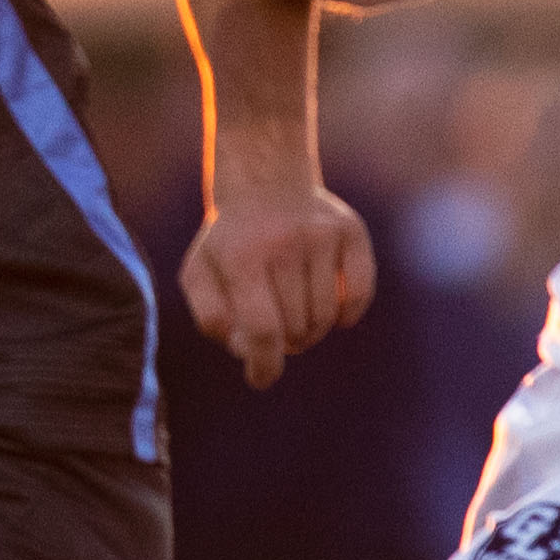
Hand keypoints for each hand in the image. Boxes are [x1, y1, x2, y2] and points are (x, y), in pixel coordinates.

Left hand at [181, 180, 375, 389]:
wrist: (265, 181)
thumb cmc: (230, 242)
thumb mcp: (200, 272)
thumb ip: (211, 315)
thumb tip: (243, 346)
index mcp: (243, 257)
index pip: (263, 330)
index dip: (264, 365)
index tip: (261, 378)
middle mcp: (285, 243)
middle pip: (296, 328)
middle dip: (284, 341)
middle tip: (275, 328)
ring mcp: (322, 235)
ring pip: (326, 318)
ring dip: (312, 329)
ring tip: (295, 313)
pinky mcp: (351, 231)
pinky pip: (360, 296)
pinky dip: (347, 314)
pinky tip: (331, 307)